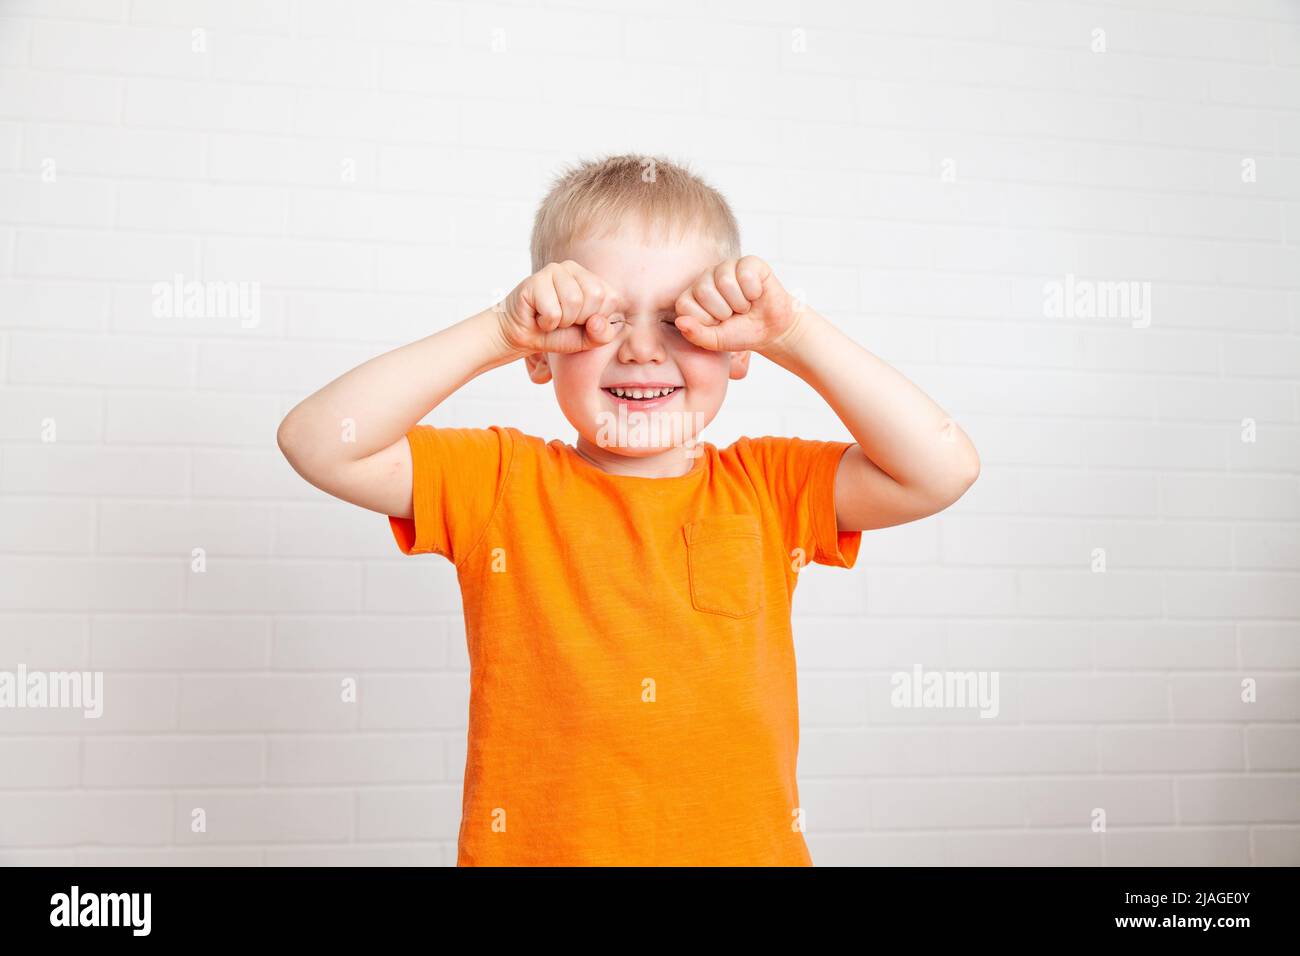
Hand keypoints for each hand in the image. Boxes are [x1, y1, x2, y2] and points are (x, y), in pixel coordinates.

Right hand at [497, 260, 624, 354]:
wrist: (522, 336)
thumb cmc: (556, 334)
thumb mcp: (587, 339)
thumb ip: (603, 334)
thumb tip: (597, 321)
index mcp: (591, 279)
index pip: (611, 298)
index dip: (597, 318)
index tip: (580, 322)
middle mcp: (574, 269)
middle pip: (595, 295)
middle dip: (579, 318)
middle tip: (563, 320)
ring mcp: (554, 271)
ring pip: (574, 301)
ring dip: (561, 321)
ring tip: (551, 318)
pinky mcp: (535, 280)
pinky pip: (553, 310)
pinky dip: (547, 323)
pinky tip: (539, 317)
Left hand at [672, 255, 801, 352]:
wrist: (771, 330)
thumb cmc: (741, 333)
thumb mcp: (716, 340)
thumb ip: (696, 334)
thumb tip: (680, 322)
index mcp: (692, 296)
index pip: (685, 305)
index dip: (705, 320)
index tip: (718, 324)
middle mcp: (706, 278)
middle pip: (703, 290)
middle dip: (724, 311)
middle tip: (734, 314)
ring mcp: (726, 267)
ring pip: (725, 281)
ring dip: (740, 302)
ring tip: (744, 306)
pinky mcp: (748, 262)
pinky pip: (745, 274)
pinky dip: (754, 292)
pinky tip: (756, 295)